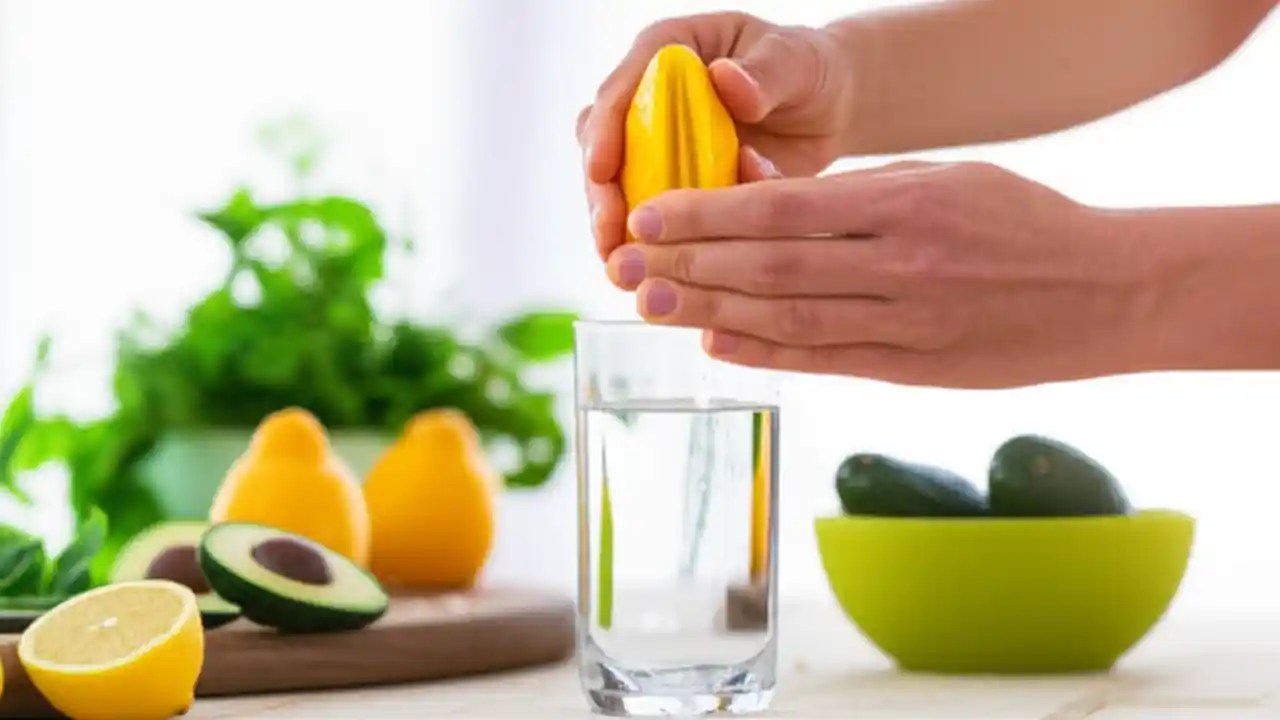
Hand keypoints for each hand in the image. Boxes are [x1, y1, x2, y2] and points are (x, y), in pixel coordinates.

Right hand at [577, 12, 852, 260]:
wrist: (828, 109)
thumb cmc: (807, 69)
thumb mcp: (794, 61)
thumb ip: (764, 74)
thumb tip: (727, 81)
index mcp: (667, 55)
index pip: (621, 89)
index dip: (605, 132)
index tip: (602, 171)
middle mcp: (649, 100)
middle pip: (603, 145)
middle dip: (600, 193)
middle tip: (608, 233)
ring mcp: (657, 146)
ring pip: (617, 188)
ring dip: (616, 228)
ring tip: (622, 266)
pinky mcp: (674, 186)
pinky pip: (651, 217)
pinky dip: (651, 246)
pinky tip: (653, 276)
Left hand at [608, 161, 1160, 388]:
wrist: (1108, 291)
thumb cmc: (1021, 221)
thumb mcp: (946, 176)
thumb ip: (859, 193)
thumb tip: (765, 197)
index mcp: (905, 203)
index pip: (781, 208)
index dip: (705, 214)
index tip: (649, 216)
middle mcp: (900, 266)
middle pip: (769, 267)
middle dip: (688, 266)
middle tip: (626, 266)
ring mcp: (909, 325)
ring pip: (788, 319)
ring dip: (710, 313)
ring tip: (651, 305)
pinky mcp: (916, 372)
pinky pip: (826, 362)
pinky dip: (766, 354)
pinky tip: (716, 344)